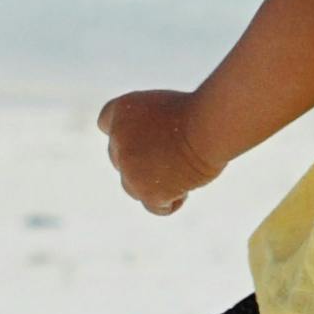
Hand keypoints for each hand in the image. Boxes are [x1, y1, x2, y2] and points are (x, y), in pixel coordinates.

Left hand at [98, 91, 207, 216]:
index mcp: (122, 109)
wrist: (206, 128)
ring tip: (183, 172)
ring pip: (133, 186)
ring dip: (154, 183)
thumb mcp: (167, 106)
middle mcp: (118, 140)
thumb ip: (149, 125)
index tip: (146, 136)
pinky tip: (185, 191)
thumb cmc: (199, 113)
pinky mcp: (146, 192)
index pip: (107, 123)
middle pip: (120, 159)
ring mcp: (129, 169)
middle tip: (173, 155)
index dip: (126, 132)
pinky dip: (169, 202)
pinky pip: (154, 207)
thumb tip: (151, 152)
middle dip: (141, 160)